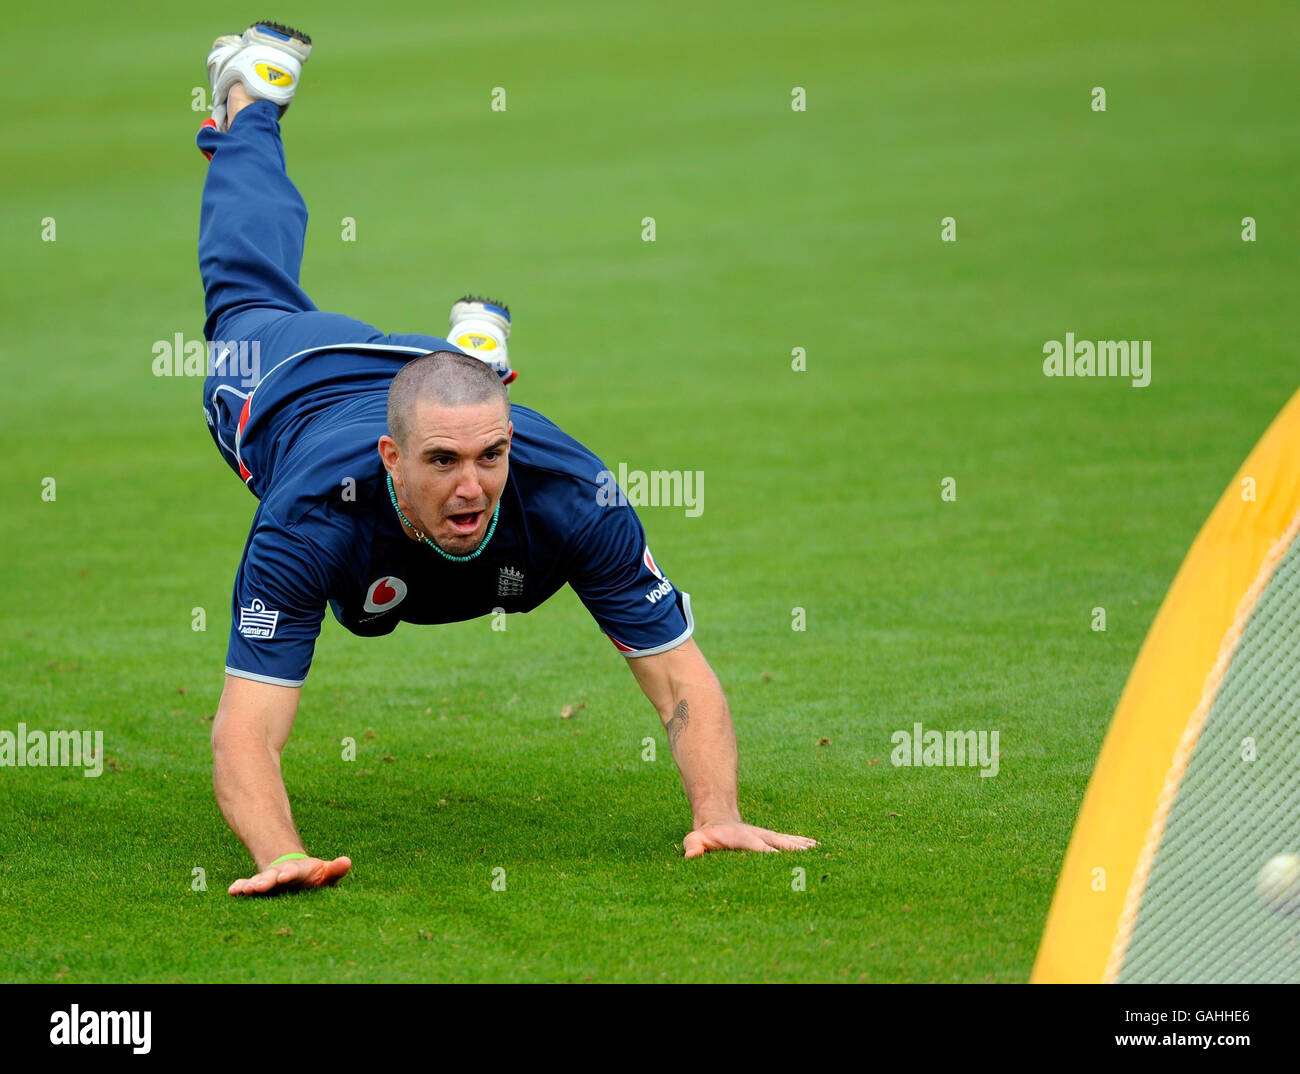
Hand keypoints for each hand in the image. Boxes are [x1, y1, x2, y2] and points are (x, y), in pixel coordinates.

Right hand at [227, 855, 351, 895]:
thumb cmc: (313, 876)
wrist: (293, 871)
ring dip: (252, 885)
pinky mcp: (259, 887)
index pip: (294, 871)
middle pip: (272, 876)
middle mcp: (280, 874)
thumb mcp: (325, 872)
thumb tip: (347, 861)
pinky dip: (240, 887)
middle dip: (267, 880)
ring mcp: (268, 880)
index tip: (284, 875)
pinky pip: (248, 886)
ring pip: (259, 881)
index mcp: (298, 871)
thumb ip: (335, 869)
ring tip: (245, 890)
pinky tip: (232, 891)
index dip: (289, 873)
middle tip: (259, 886)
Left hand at [683, 823, 816, 858]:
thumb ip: (693, 846)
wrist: (717, 817)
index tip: (774, 854)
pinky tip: (816, 847)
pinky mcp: (771, 838)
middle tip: (807, 853)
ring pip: (785, 840)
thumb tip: (690, 854)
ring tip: (816, 849)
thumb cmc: (705, 835)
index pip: (753, 845)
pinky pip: (788, 840)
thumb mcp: (695, 839)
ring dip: (800, 845)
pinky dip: (802, 843)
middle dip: (790, 848)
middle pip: (776, 841)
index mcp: (740, 838)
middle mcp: (757, 835)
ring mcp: (765, 836)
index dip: (763, 849)